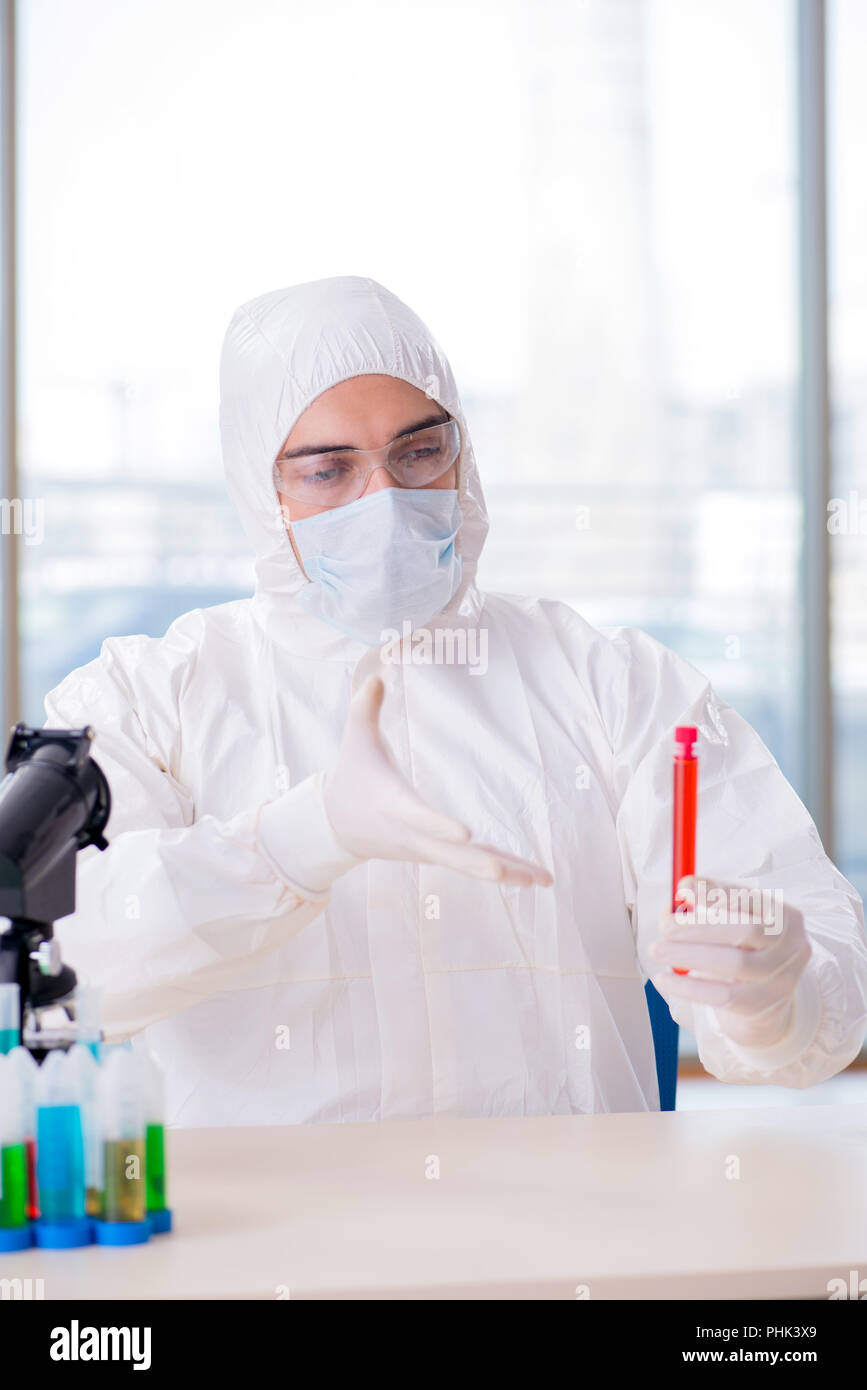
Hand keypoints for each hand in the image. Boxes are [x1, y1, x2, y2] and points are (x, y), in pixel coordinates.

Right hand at [323, 675, 553, 887]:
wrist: (338, 825)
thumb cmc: (353, 776)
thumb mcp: (354, 740)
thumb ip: (365, 708)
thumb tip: (378, 676)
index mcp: (395, 806)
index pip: (419, 817)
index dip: (439, 825)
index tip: (464, 833)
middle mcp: (414, 834)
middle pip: (449, 854)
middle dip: (477, 864)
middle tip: (504, 873)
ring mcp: (428, 848)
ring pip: (469, 864)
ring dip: (506, 872)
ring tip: (542, 880)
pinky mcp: (438, 853)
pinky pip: (474, 863)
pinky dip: (505, 869)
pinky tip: (533, 877)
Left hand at [649, 875, 811, 1047]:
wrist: (765, 1003)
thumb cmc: (743, 949)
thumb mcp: (735, 921)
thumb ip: (711, 903)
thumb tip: (681, 892)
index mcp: (786, 917)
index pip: (751, 899)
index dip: (716, 893)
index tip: (681, 891)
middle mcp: (791, 946)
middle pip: (747, 931)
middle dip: (701, 926)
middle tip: (665, 926)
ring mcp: (781, 979)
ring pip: (734, 964)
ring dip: (689, 954)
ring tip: (657, 949)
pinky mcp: (761, 1005)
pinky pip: (722, 995)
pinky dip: (688, 987)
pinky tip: (664, 979)